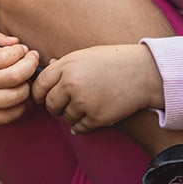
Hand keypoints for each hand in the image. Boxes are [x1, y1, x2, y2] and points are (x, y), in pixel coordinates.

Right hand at [0, 35, 39, 124]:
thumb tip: (17, 44)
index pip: (7, 56)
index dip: (21, 51)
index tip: (22, 49)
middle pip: (16, 76)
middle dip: (31, 65)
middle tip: (32, 60)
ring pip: (17, 97)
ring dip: (27, 85)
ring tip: (23, 78)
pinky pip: (10, 116)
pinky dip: (20, 105)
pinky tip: (16, 95)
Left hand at [31, 44, 162, 133]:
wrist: (144, 73)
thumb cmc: (114, 62)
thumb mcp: (85, 56)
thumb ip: (64, 64)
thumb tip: (47, 67)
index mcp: (66, 66)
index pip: (39, 84)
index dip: (37, 93)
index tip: (41, 97)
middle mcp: (71, 84)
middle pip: (50, 103)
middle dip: (54, 106)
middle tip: (61, 105)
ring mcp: (83, 102)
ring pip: (65, 116)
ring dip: (71, 115)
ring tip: (85, 105)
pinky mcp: (96, 118)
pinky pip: (79, 127)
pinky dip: (81, 125)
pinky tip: (90, 116)